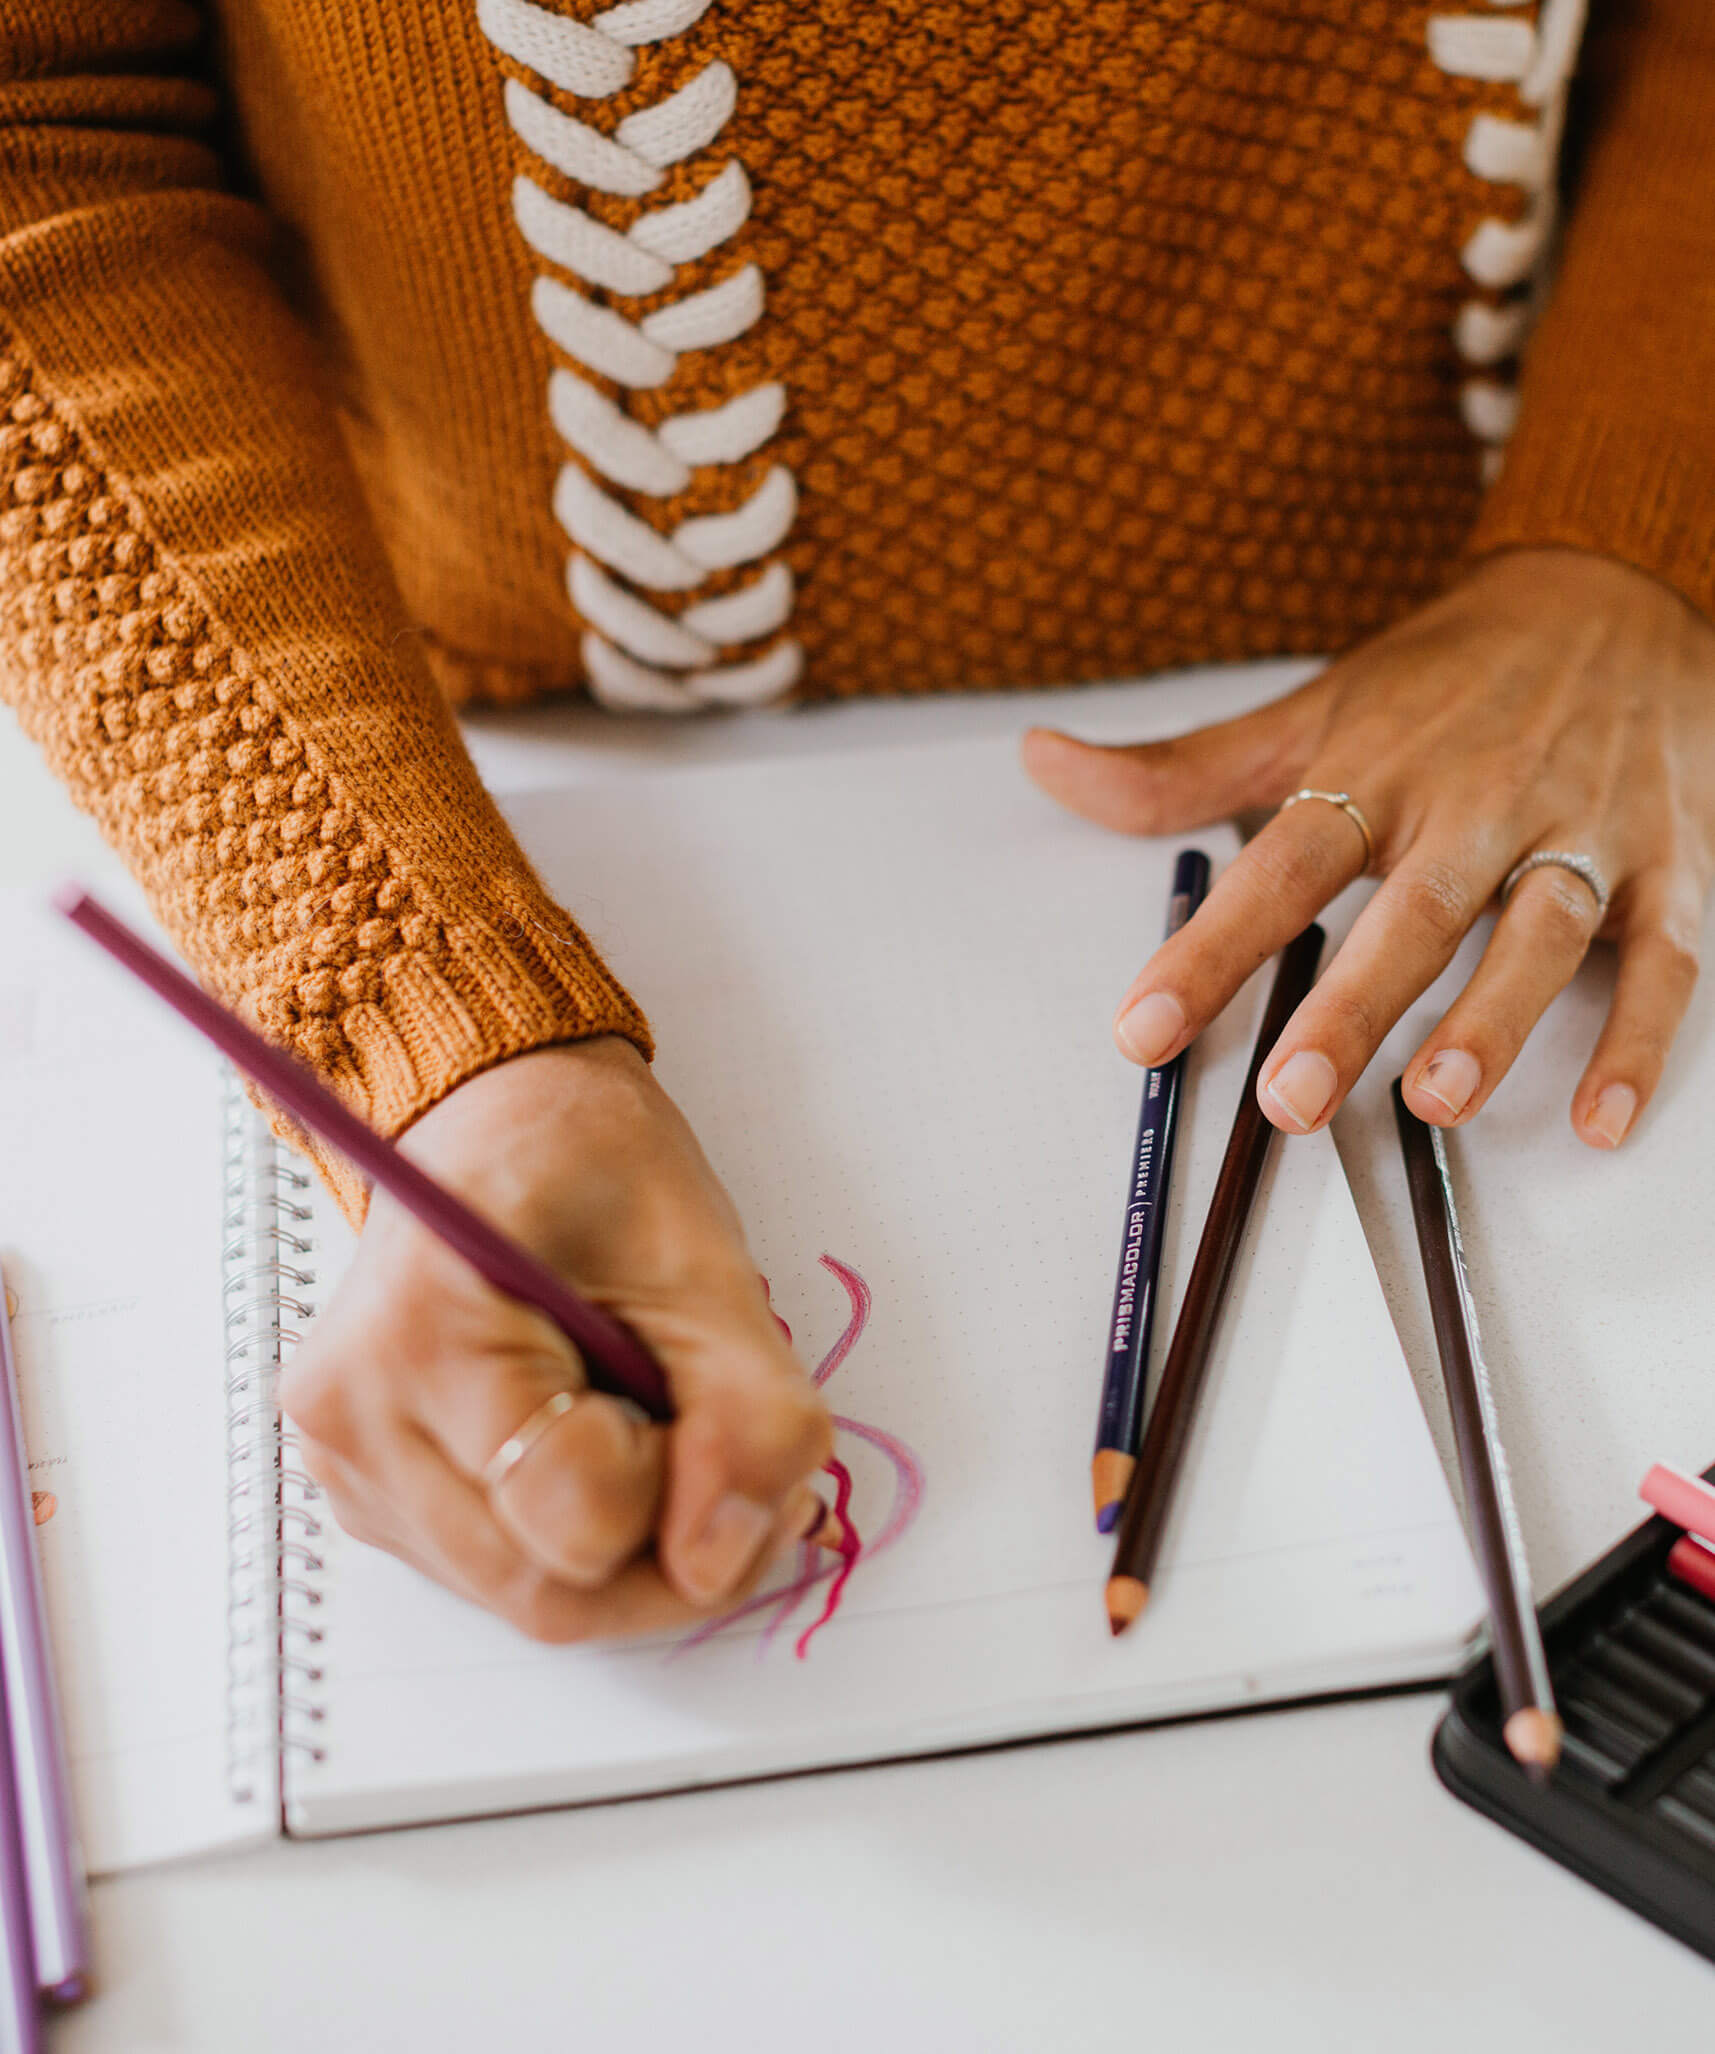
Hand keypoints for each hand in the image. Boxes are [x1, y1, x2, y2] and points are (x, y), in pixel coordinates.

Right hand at [280, 1038, 832, 1640]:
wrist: (501, 1119)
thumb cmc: (589, 1161)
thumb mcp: (706, 1265)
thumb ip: (749, 1414)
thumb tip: (730, 1557)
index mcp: (423, 1332)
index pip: (578, 1516)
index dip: (690, 1493)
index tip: (732, 1419)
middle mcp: (354, 1416)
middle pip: (547, 1593)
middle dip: (673, 1552)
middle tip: (738, 1462)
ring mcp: (348, 1465)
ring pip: (526, 1600)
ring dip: (633, 1550)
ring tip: (668, 1432)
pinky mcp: (369, 1494)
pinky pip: (498, 1573)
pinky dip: (578, 1539)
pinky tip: (603, 1442)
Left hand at [1023, 548, 1714, 1145]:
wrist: (1614, 590)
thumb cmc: (1446, 680)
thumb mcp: (1311, 713)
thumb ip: (1180, 770)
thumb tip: (1045, 762)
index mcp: (1380, 771)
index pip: (1281, 865)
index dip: (1210, 949)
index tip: (1142, 1029)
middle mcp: (1478, 803)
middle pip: (1413, 912)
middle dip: (1352, 1007)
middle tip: (1292, 1099)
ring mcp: (1580, 833)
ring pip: (1540, 933)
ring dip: (1493, 1019)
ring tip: (1436, 1101)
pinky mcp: (1669, 866)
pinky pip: (1663, 960)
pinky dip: (1640, 1041)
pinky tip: (1601, 1120)